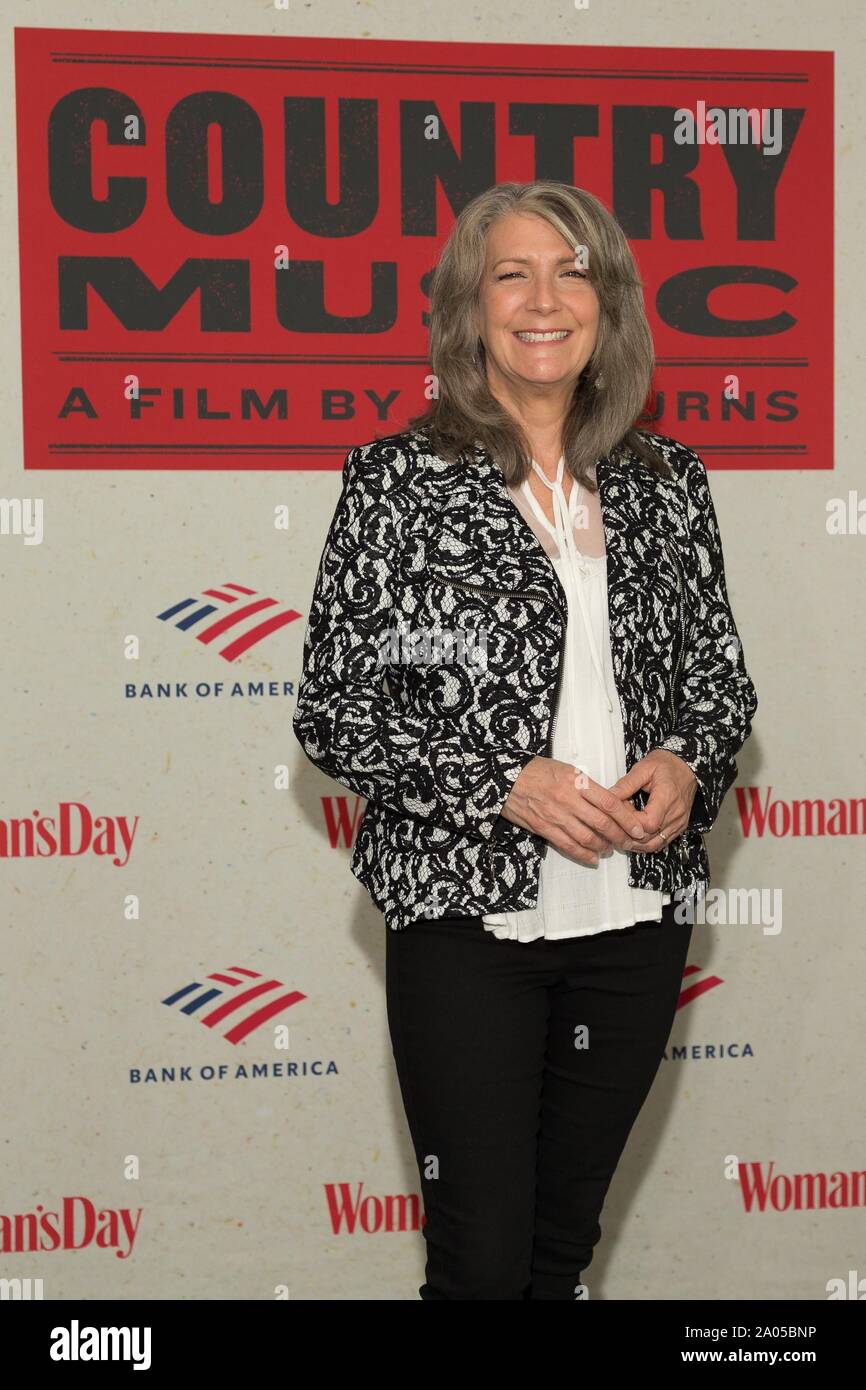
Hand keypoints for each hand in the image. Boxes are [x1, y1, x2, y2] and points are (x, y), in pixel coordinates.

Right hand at [499, 757, 652, 867]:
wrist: (505, 778)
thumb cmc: (538, 770)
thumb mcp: (566, 769)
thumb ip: (586, 785)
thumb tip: (607, 803)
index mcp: (577, 781)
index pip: (609, 803)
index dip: (627, 819)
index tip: (638, 828)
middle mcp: (568, 799)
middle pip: (602, 823)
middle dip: (620, 837)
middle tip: (630, 843)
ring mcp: (556, 815)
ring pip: (587, 838)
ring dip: (603, 847)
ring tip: (610, 849)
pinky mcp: (543, 828)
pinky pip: (568, 846)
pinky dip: (583, 855)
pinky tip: (593, 859)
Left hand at [606, 749, 697, 850]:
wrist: (686, 766)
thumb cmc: (667, 764)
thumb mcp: (643, 768)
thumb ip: (626, 784)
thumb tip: (608, 796)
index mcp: (667, 797)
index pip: (649, 823)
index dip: (630, 822)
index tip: (620, 812)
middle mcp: (676, 814)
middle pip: (649, 837)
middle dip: (628, 833)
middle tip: (617, 821)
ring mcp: (679, 823)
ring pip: (654, 844)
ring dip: (635, 842)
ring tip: (621, 831)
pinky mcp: (679, 827)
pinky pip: (660, 842)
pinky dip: (645, 842)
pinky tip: (633, 834)